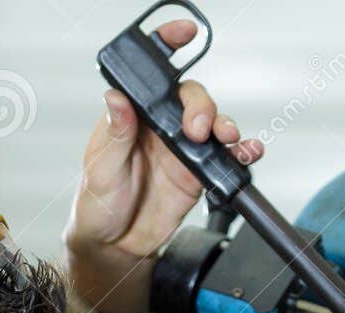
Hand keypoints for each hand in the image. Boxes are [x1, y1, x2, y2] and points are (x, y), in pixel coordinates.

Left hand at [62, 18, 262, 312]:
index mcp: (132, 117)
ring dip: (225, 125)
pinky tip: (246, 153)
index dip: (168, 45)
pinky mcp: (197, 173)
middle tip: (196, 130)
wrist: (116, 247)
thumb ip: (116, 133)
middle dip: (202, 107)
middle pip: (191, 98)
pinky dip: (240, 153)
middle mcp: (159, 127)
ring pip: (212, 123)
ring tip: (228, 138)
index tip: (184, 33)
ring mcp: (181, 149)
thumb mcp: (100, 168)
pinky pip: (224, 157)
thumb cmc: (98, 205)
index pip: (152, 75)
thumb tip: (116, 97)